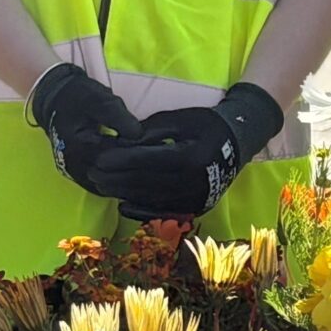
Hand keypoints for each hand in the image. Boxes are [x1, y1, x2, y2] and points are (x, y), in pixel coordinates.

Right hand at [29, 62, 144, 193]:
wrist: (54, 99)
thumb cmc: (78, 97)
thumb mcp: (99, 99)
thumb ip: (118, 117)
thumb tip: (139, 135)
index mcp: (81, 147)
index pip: (117, 158)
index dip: (139, 153)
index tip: (158, 146)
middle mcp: (76, 166)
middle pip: (113, 177)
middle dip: (135, 169)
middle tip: (157, 160)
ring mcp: (76, 174)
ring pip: (107, 187)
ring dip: (127, 180)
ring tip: (148, 169)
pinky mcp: (78, 176)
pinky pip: (100, 187)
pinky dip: (116, 184)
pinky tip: (132, 177)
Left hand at [87, 83, 282, 219]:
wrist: (238, 142)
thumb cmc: (206, 124)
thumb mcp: (180, 119)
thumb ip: (152, 131)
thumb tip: (123, 141)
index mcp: (191, 156)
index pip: (148, 161)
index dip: (121, 160)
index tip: (99, 158)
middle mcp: (194, 181)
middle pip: (146, 182)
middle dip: (116, 178)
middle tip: (93, 173)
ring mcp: (196, 197)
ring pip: (152, 199)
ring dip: (124, 194)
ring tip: (102, 187)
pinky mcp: (196, 207)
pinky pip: (164, 211)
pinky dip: (142, 209)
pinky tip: (123, 206)